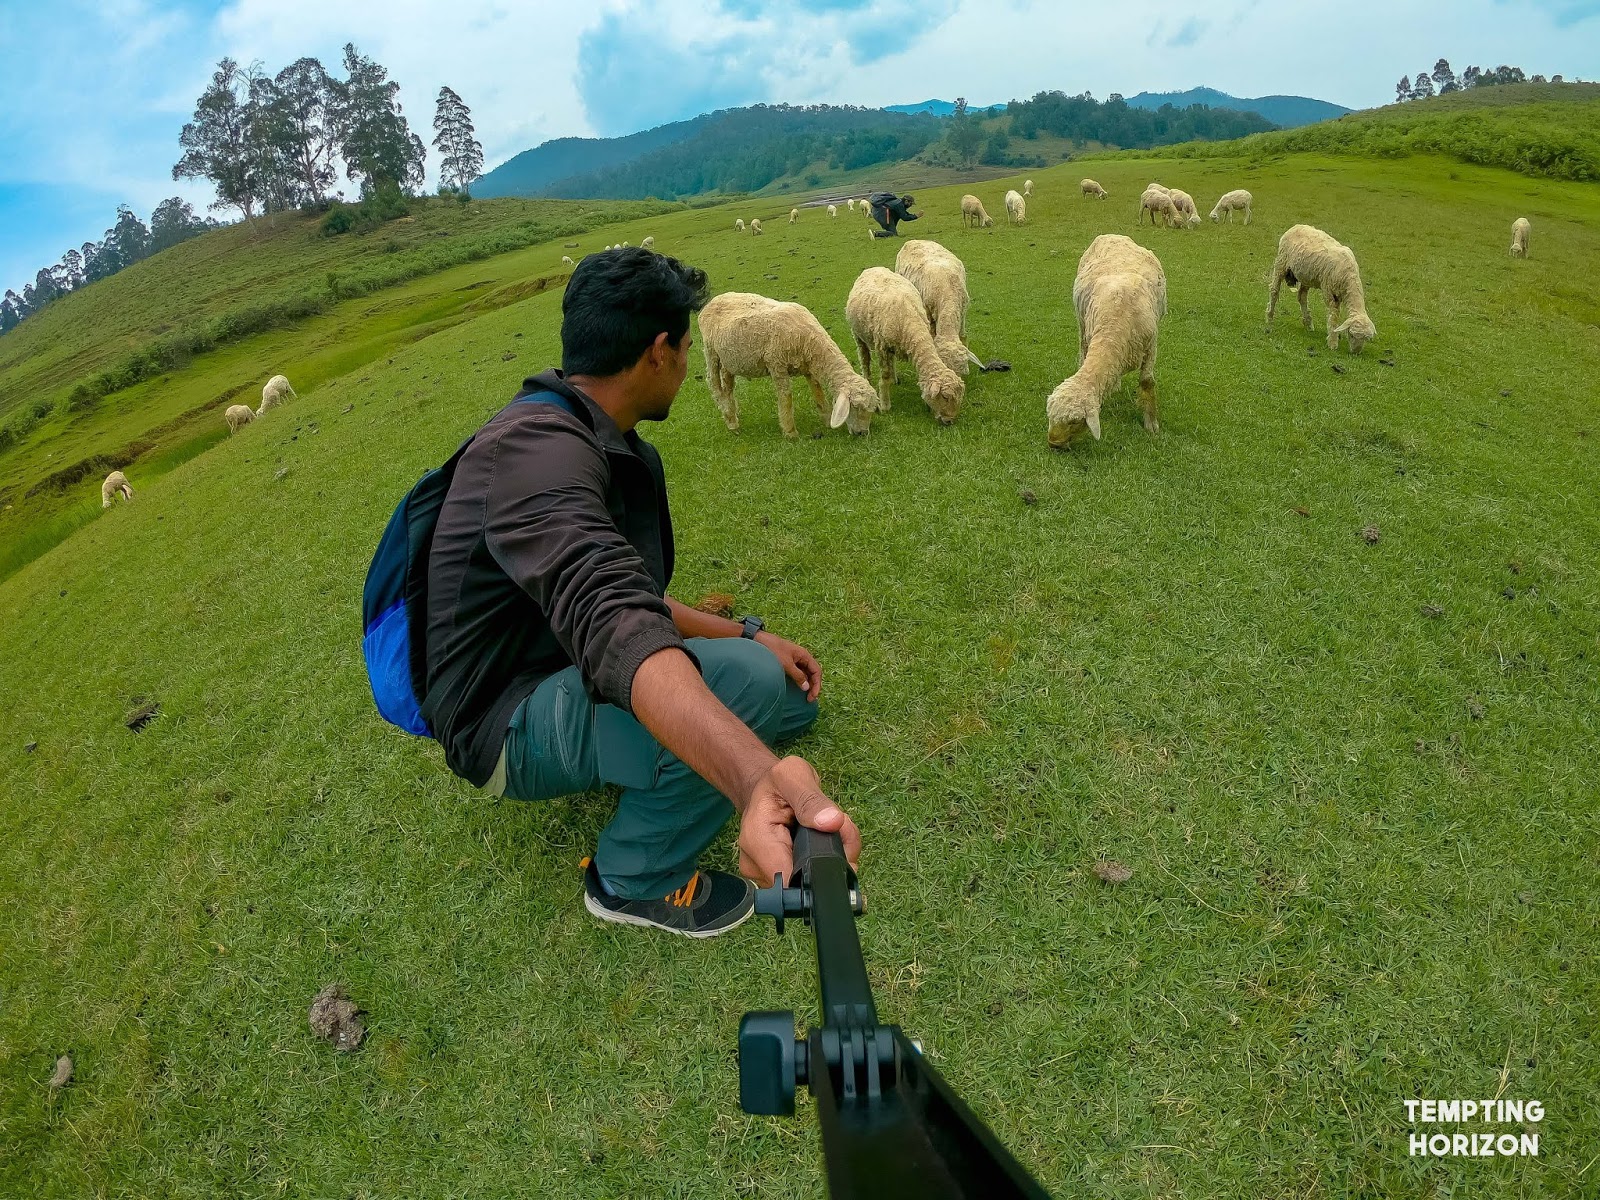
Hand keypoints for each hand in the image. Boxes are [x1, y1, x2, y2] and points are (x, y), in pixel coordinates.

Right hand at [738, 756, 860, 886]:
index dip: (822, 866)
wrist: (765, 790)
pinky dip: (829, 856)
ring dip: (834, 853)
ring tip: (829, 826)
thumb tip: (832, 823)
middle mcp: (758, 865)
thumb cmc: (776, 782)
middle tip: (837, 825)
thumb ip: (811, 800)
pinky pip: (813, 874)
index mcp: (757, 841)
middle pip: (808, 879)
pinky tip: (825, 836)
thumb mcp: (792, 776)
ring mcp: (769, 875)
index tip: (836, 840)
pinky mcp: (783, 876)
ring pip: (815, 877)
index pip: (790, 879)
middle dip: (834, 854)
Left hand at [754, 630, 821, 701]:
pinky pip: (798, 673)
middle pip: (812, 673)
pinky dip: (799, 681)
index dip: (817, 684)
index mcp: (804, 655)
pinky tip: (797, 687)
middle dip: (813, 686)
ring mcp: (795, 660)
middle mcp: (802, 657)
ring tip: (805, 696)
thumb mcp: (786, 664)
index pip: (817, 671)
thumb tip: (807, 687)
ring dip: (806, 684)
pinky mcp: (788, 662)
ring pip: (805, 674)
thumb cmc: (773, 650)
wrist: (759, 640)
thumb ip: (798, 676)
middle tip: (809, 699)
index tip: (813, 696)